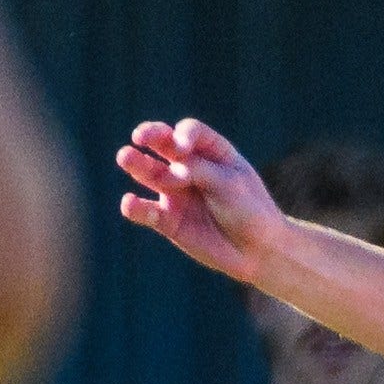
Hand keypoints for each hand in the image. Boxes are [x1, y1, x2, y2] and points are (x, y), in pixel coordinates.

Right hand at [114, 118, 289, 284]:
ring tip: (125, 156)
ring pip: (150, 173)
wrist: (258, 251)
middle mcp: (189, 167)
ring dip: (137, 164)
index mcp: (211, 151)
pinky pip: (147, 212)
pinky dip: (136, 207)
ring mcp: (176, 193)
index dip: (182, 135)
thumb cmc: (250, 210)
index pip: (190, 132)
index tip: (182, 148)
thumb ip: (199, 171)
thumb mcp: (229, 184)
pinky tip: (129, 202)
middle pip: (164, 145)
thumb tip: (168, 170)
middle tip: (139, 136)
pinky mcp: (167, 221)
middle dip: (151, 137)